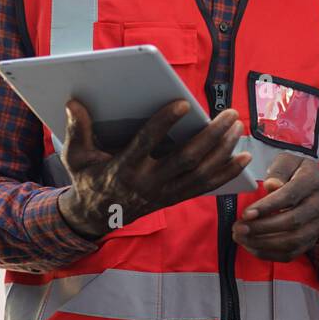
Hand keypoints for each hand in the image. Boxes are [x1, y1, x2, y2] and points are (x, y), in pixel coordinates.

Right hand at [57, 99, 250, 239]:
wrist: (95, 217)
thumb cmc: (88, 178)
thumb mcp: (76, 156)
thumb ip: (77, 130)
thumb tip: (73, 102)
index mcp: (123, 169)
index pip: (146, 143)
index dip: (164, 123)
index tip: (183, 103)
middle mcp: (147, 183)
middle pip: (186, 159)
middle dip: (211, 136)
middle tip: (230, 114)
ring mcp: (164, 193)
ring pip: (201, 173)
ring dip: (224, 151)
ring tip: (238, 127)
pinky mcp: (175, 199)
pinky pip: (206, 187)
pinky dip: (227, 172)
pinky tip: (244, 157)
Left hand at [232, 151, 318, 260]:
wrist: (318, 189)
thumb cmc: (297, 173)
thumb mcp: (288, 162)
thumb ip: (279, 170)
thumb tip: (271, 185)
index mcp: (312, 181)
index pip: (290, 196)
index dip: (267, 207)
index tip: (246, 213)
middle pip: (292, 222)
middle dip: (262, 228)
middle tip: (238, 228)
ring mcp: (318, 225)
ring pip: (292, 241)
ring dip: (263, 243)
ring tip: (241, 238)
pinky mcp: (312, 240)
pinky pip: (291, 254)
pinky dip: (268, 254)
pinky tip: (251, 246)